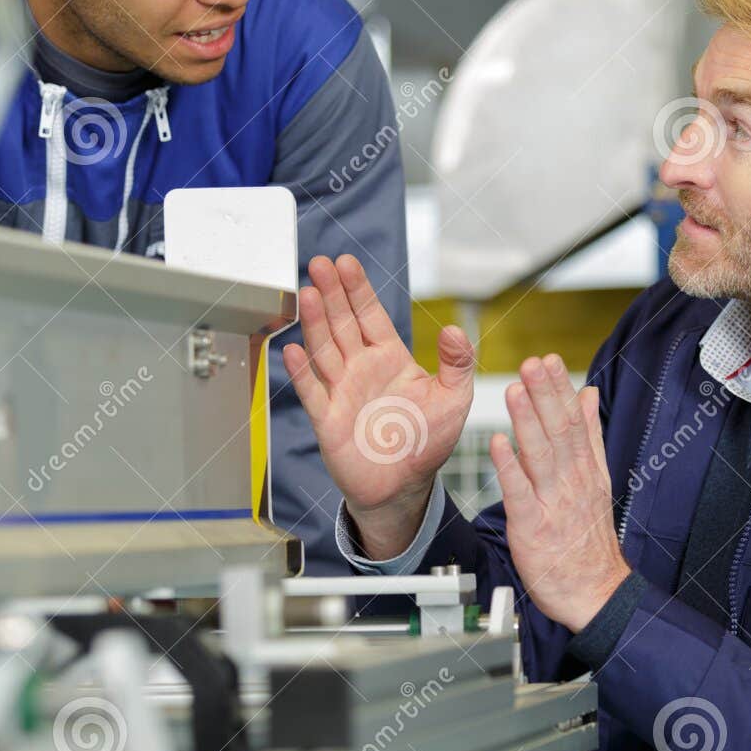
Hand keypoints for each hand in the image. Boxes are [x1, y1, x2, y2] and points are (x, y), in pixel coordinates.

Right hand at [281, 255, 474, 558]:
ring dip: (315, 323)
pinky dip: (302, 372)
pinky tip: (292, 349)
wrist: (404, 487)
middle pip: (342, 323)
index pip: (370, 315)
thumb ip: (458, 364)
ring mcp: (341, 391)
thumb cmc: (428, 441)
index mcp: (389, 358)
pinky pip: (312, 392)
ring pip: (324, 350)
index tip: (346, 263)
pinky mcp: (328, 420)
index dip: (358, 289)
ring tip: (306, 295)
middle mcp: (361, 368)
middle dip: (331, 293)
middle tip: (319, 264)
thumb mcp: (454, 399)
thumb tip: (455, 330)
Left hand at [491, 355, 630, 632]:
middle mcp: (572, 481)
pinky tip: (499, 444)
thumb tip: (589, 394)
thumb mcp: (597, 480)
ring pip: (541, 456)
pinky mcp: (533, 527)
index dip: (560, 389)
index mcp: (585, 469)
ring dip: (528, 421)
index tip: (548, 360)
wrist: (594, 592)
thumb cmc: (588, 538)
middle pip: (559, 432)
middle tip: (532, 363)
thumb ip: (591, 436)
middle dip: (545, 395)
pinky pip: (520, 493)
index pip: (574, 422)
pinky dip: (510, 468)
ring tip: (515, 390)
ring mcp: (553, 503)